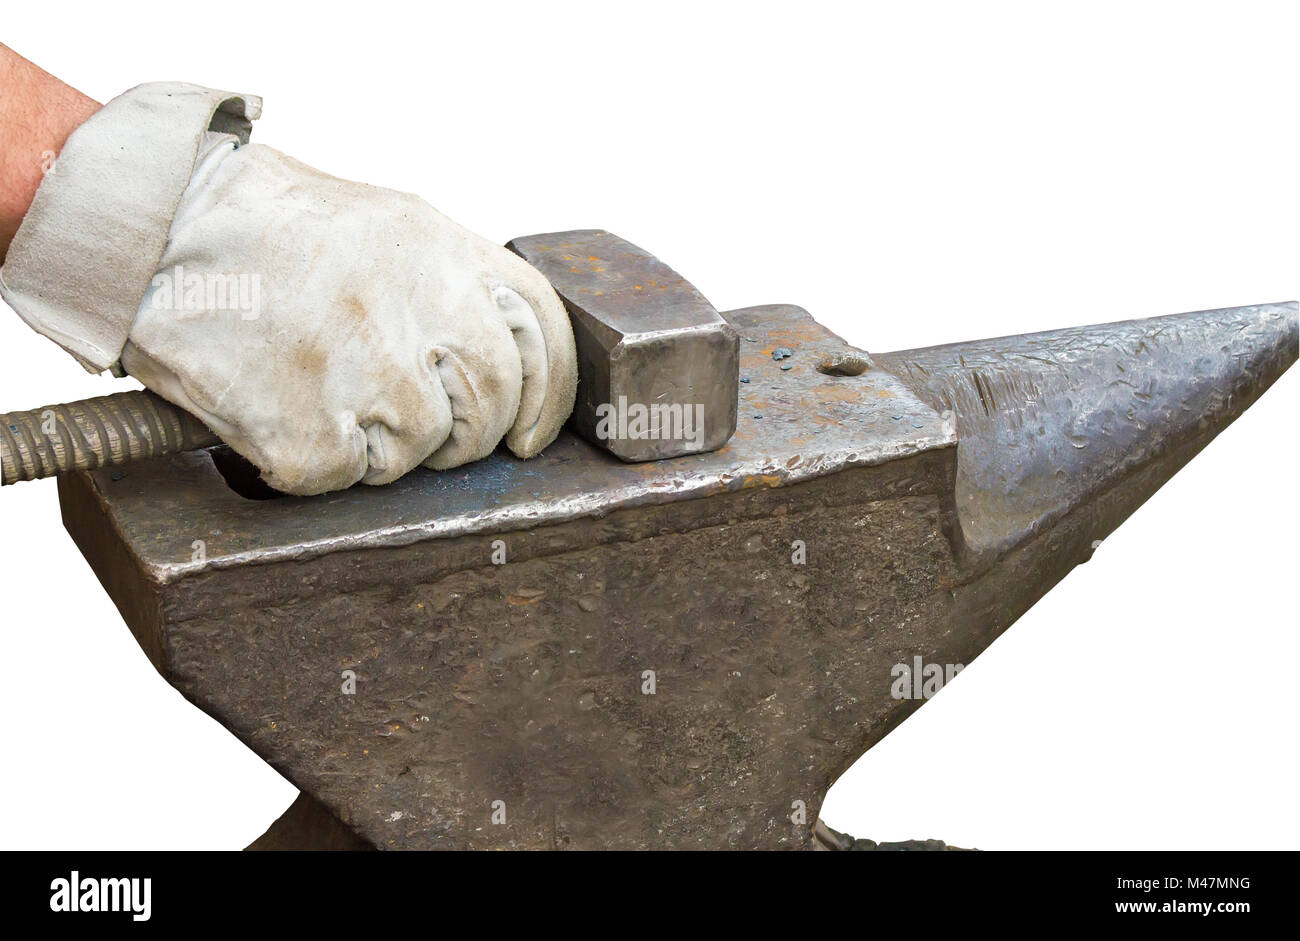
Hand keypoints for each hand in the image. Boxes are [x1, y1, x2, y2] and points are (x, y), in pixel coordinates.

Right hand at [120, 138, 575, 494]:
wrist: (153, 228)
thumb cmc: (261, 229)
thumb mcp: (381, 225)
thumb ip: (447, 284)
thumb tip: (499, 357)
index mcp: (440, 249)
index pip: (542, 328)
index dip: (550, 393)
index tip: (531, 432)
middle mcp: (416, 305)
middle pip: (493, 399)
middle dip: (470, 431)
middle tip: (424, 428)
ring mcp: (365, 370)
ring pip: (423, 447)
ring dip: (386, 444)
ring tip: (328, 399)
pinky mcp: (308, 431)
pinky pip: (347, 475)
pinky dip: (319, 461)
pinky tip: (283, 412)